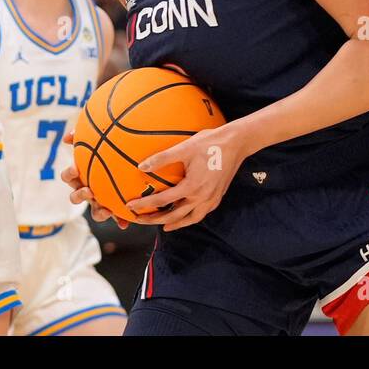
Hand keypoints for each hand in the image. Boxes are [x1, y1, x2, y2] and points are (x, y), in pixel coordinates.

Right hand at [61, 132, 128, 228]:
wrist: (124, 162)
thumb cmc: (105, 150)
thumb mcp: (93, 142)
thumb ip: (80, 137)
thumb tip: (67, 137)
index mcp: (81, 176)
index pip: (68, 176)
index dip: (69, 174)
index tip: (76, 169)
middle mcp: (87, 191)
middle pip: (75, 198)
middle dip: (80, 196)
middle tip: (89, 190)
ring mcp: (100, 202)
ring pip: (95, 213)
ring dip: (99, 212)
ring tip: (107, 210)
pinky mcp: (114, 208)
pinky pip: (116, 218)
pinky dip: (119, 221)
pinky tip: (125, 224)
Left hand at [125, 124, 246, 231]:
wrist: (237, 143)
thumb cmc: (210, 143)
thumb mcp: (184, 148)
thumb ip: (162, 159)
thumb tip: (141, 166)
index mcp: (192, 187)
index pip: (162, 201)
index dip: (145, 205)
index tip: (131, 206)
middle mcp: (202, 198)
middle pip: (174, 216)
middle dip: (155, 220)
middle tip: (140, 220)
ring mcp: (211, 200)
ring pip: (190, 219)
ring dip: (174, 224)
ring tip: (162, 226)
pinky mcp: (217, 197)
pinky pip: (201, 214)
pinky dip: (189, 218)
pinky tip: (185, 215)